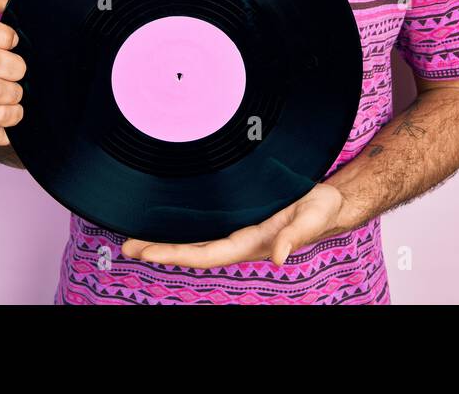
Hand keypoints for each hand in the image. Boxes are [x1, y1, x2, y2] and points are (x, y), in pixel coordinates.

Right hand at [0, 0, 25, 145]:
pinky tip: (16, 111)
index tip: (17, 42)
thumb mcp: (22, 38)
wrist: (26, 112)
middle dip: (14, 67)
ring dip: (14, 93)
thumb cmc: (19, 68)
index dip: (1, 35)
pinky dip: (14, 114)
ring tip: (19, 94)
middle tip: (23, 72)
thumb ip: (11, 9)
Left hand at [120, 182, 349, 267]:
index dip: (176, 254)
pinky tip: (168, 224)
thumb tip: (278, 257)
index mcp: (252, 243)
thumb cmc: (322, 209)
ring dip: (167, 241)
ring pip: (196, 240)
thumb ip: (296, 236)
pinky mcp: (240, 218)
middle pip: (193, 250)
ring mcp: (239, 230)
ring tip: (136, 241)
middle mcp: (240, 240)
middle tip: (128, 248)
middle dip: (160, 251)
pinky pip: (206, 227)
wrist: (330, 201)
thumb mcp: (312, 218)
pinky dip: (184, 228)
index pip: (207, 254)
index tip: (148, 253)